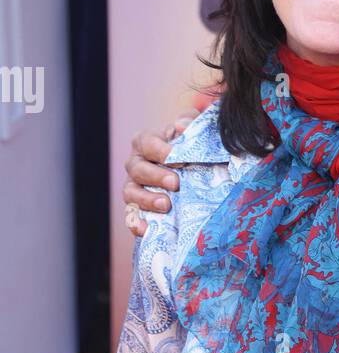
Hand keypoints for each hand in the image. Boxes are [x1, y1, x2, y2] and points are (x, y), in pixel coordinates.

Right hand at [123, 114, 193, 237]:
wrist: (192, 169)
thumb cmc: (190, 146)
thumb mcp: (193, 129)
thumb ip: (189, 122)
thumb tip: (181, 126)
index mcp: (146, 142)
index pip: (147, 142)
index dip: (160, 150)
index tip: (177, 159)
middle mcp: (136, 163)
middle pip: (138, 168)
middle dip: (156, 176)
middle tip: (176, 183)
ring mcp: (134, 186)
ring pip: (130, 192)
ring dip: (146, 199)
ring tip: (166, 205)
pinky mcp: (137, 207)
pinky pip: (130, 216)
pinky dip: (135, 223)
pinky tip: (145, 229)